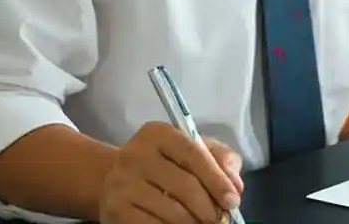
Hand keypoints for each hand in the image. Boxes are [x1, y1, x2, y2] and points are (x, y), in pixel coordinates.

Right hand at [98, 121, 243, 222]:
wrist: (114, 179)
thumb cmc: (165, 163)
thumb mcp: (193, 150)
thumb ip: (220, 159)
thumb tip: (235, 185)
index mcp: (158, 134)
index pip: (193, 154)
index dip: (217, 179)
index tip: (232, 201)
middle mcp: (136, 155)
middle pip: (185, 186)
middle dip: (209, 208)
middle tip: (221, 219)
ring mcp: (122, 184)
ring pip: (172, 211)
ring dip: (195, 223)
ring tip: (203, 223)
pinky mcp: (116, 210)